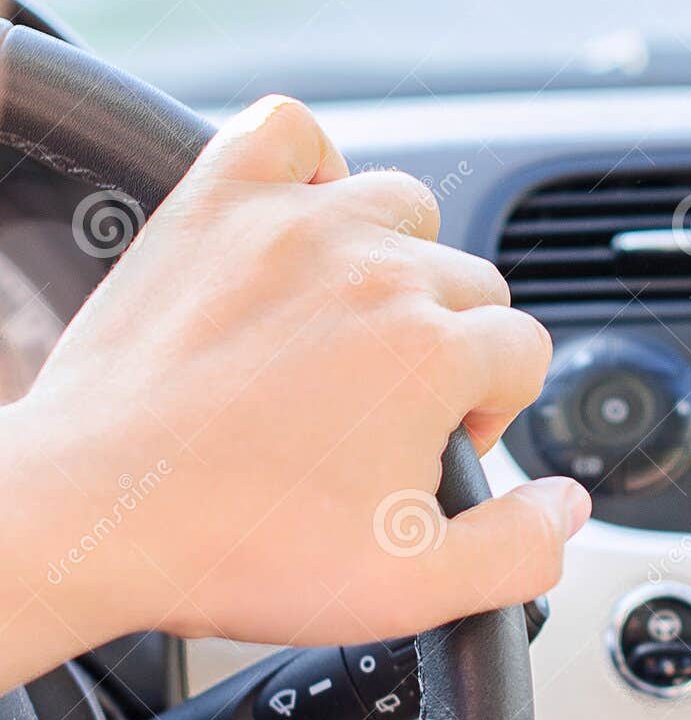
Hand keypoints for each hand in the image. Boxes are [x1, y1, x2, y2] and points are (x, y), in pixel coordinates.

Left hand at [0, 97, 589, 676]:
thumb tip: (568, 505)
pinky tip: (300, 225)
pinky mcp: (216, 205)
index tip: (436, 449)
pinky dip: (308, 165)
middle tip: (384, 413)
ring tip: (347, 327)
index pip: (523, 351)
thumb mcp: (409, 588)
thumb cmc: (235, 543)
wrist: (94, 511)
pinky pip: (289, 131)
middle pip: (470, 282)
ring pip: (401, 205)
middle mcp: (374, 271)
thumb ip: (519, 549)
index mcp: (431, 353)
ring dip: (397, 261)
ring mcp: (293, 225)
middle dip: (450, 347)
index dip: (491, 409)